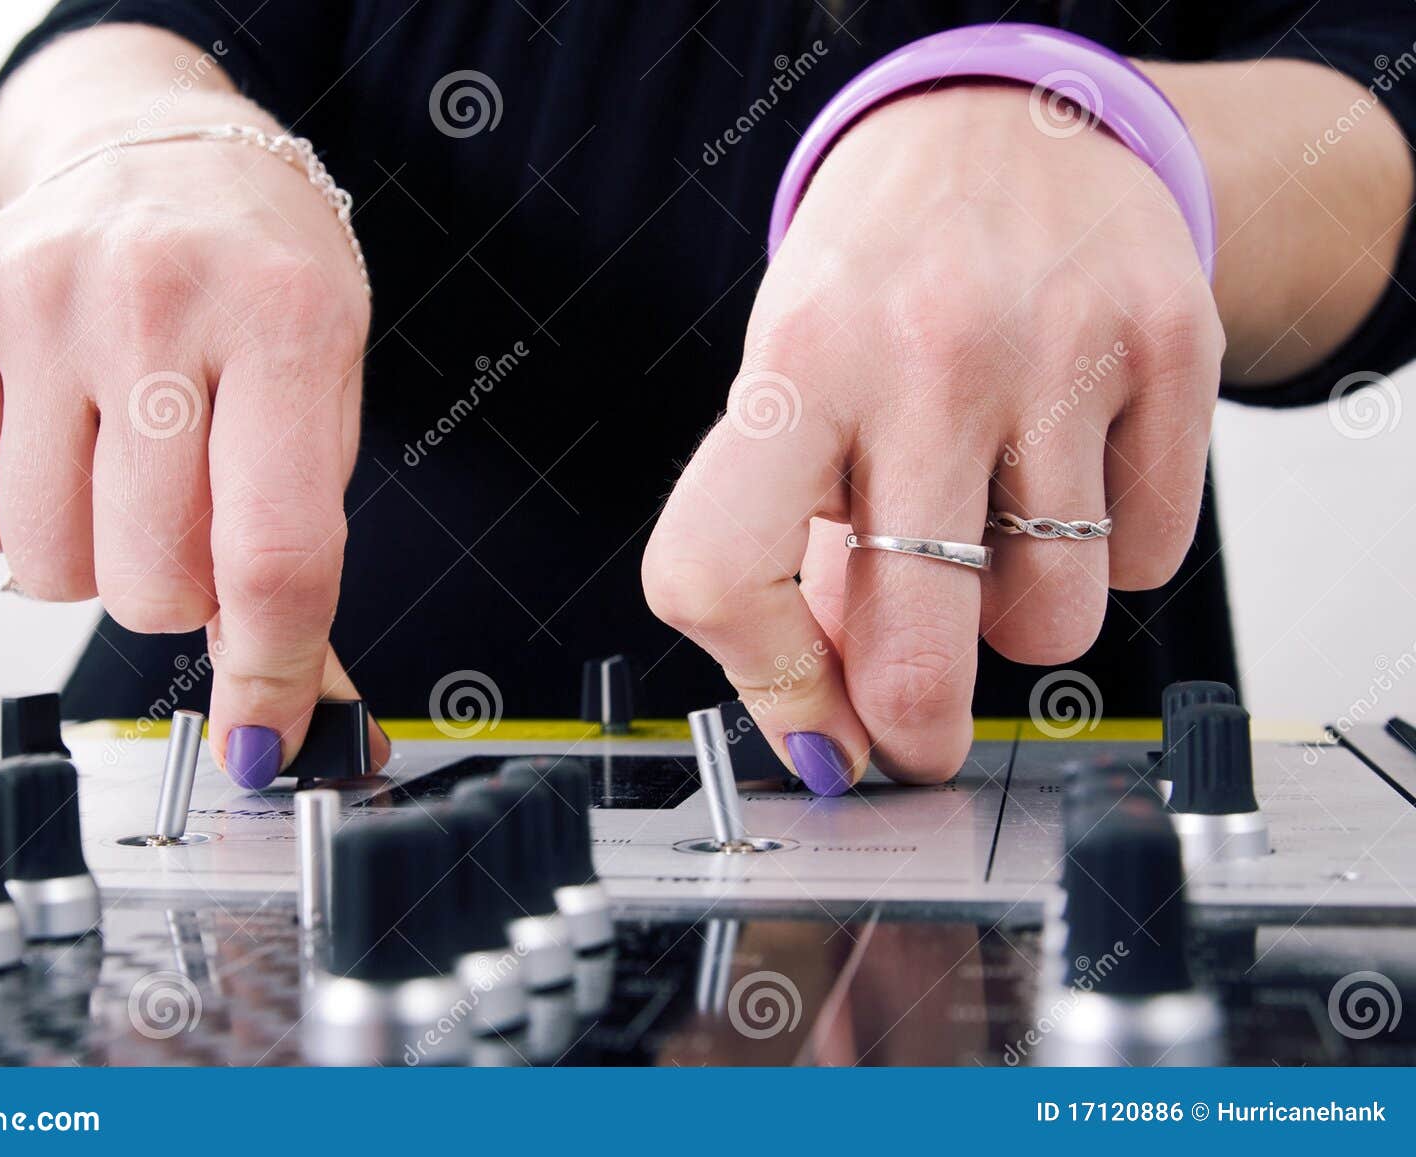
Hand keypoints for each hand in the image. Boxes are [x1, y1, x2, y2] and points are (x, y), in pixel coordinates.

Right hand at [0, 138, 372, 785]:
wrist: (170, 155)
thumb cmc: (264, 286)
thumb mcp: (328, 401)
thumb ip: (306, 555)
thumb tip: (284, 715)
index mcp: (287, 323)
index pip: (274, 553)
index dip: (269, 674)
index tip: (261, 733)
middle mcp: (158, 299)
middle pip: (148, 577)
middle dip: (182, 596)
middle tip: (198, 530)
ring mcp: (42, 297)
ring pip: (45, 564)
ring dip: (97, 562)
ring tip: (131, 479)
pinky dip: (18, 522)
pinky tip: (64, 449)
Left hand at [644, 84, 1223, 790]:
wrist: (1006, 128)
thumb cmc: (877, 280)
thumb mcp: (791, 387)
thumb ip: (797, 544)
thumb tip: (836, 711)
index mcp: (794, 363)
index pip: (721, 574)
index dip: (767, 691)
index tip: (815, 736)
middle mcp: (925, 353)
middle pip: (914, 644)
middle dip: (915, 729)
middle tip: (918, 730)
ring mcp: (1060, 350)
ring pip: (1049, 627)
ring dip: (1016, 619)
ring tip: (992, 525)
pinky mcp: (1172, 350)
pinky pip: (1143, 561)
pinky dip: (1102, 554)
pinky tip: (1066, 472)